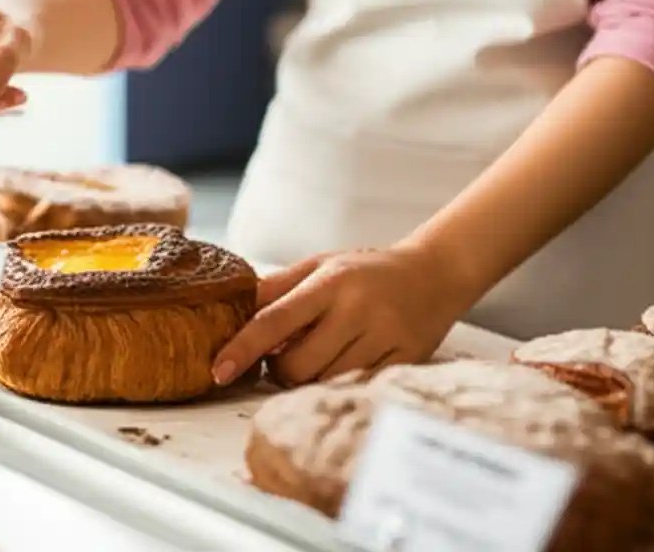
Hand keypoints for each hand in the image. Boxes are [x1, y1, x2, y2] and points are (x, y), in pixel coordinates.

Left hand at [212, 247, 472, 387]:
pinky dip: (339, 383)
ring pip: (323, 383)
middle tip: (287, 354)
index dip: (242, 348)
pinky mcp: (406, 361)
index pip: (274, 321)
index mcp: (330, 283)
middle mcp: (357, 311)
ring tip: (319, 355)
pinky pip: (356, 389)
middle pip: (296, 365)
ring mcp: (384, 339)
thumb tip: (230, 308)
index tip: (217, 370)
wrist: (435, 273)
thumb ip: (276, 288)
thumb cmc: (366, 271)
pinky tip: (343, 363)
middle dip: (279, 370)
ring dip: (309, 378)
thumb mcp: (320, 265)